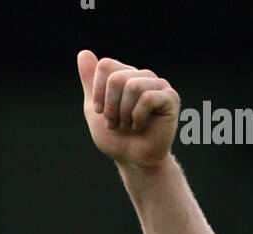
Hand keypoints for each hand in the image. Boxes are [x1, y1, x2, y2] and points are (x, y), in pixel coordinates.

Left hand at [76, 51, 179, 168]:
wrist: (134, 161)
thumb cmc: (116, 138)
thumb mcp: (95, 109)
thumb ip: (90, 82)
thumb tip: (83, 53)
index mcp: (125, 75)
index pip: (105, 66)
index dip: (98, 92)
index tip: (100, 112)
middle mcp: (142, 76)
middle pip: (116, 78)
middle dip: (110, 108)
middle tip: (116, 123)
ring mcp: (158, 85)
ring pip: (132, 86)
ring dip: (124, 114)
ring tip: (128, 126)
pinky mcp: (170, 98)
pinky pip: (148, 98)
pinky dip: (138, 117)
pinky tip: (140, 126)